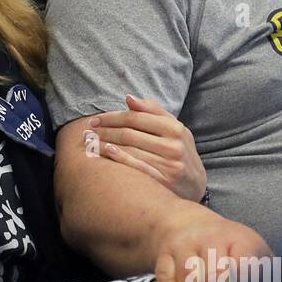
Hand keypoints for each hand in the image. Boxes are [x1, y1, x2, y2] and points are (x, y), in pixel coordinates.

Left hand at [89, 95, 205, 201]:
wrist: (195, 184)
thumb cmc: (178, 150)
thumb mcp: (173, 128)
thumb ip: (153, 111)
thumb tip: (128, 98)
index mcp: (175, 128)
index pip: (136, 117)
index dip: (112, 117)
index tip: (94, 120)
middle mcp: (173, 145)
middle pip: (129, 133)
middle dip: (104, 131)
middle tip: (86, 132)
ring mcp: (169, 165)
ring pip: (129, 150)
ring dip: (104, 145)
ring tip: (89, 143)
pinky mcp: (163, 182)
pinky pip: (136, 167)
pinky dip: (119, 158)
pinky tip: (106, 153)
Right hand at [153, 205, 270, 281]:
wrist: (186, 223)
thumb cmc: (229, 246)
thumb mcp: (252, 249)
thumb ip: (269, 273)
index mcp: (237, 238)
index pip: (243, 267)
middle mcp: (208, 238)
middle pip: (214, 278)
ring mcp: (183, 246)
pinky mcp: (164, 256)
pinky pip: (166, 281)